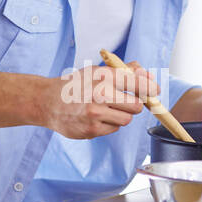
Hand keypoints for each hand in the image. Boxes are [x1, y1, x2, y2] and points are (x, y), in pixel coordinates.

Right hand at [42, 62, 158, 138]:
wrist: (47, 102)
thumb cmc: (74, 85)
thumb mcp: (96, 71)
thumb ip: (123, 71)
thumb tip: (147, 74)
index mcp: (103, 77)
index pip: (137, 84)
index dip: (150, 88)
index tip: (155, 90)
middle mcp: (100, 95)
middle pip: (136, 106)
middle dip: (134, 104)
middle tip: (124, 101)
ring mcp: (96, 114)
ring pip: (126, 119)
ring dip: (121, 115)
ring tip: (106, 109)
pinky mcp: (92, 130)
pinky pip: (113, 128)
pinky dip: (109, 124)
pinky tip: (96, 117)